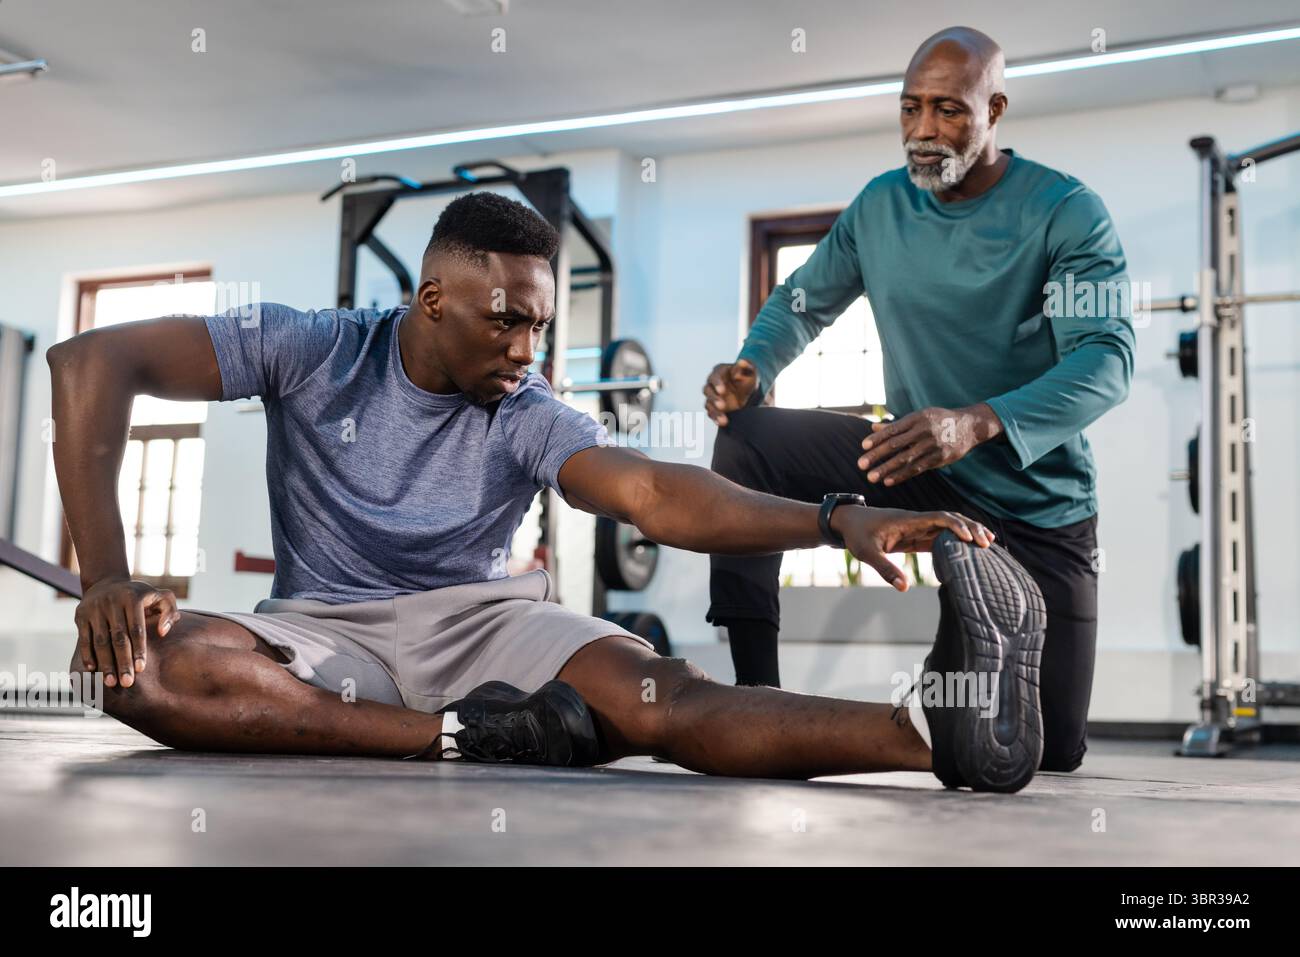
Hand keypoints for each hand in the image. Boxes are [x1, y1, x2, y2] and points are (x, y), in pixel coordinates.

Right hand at [74, 578, 179, 687]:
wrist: (106, 582)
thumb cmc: (140, 597)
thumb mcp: (160, 597)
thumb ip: (169, 612)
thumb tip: (163, 632)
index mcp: (133, 598)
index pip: (137, 629)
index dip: (139, 650)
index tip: (141, 669)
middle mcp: (112, 602)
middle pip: (118, 638)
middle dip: (122, 662)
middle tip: (127, 683)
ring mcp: (94, 608)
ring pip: (100, 641)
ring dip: (105, 663)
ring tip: (111, 682)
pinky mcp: (81, 615)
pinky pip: (84, 638)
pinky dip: (88, 655)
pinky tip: (93, 670)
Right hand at [702, 359, 758, 426]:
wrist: (750, 392)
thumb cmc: (748, 378)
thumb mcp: (750, 371)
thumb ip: (746, 366)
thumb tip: (741, 362)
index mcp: (720, 372)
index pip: (715, 377)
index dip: (717, 384)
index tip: (722, 391)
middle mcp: (713, 384)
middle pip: (707, 390)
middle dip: (714, 399)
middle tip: (723, 405)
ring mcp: (712, 396)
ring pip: (708, 403)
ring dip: (715, 411)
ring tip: (724, 420)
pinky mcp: (714, 407)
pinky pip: (711, 413)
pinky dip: (716, 418)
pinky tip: (722, 422)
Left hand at [836, 506, 994, 590]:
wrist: (847, 522)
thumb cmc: (855, 535)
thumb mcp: (866, 553)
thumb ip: (885, 569)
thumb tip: (904, 587)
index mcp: (907, 520)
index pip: (939, 517)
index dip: (956, 526)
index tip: (970, 538)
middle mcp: (916, 521)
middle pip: (950, 519)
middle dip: (970, 527)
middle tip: (988, 542)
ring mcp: (917, 527)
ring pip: (947, 526)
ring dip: (967, 532)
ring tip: (987, 543)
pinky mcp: (914, 536)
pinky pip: (939, 536)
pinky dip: (955, 540)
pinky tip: (967, 549)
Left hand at [857, 404, 1001, 486]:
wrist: (969, 426)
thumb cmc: (938, 420)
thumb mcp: (919, 417)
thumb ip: (896, 425)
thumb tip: (873, 427)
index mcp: (916, 419)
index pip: (893, 430)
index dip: (878, 438)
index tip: (863, 446)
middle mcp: (923, 431)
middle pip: (896, 445)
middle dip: (877, 455)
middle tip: (861, 464)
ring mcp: (932, 445)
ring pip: (905, 459)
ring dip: (886, 469)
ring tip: (871, 477)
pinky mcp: (939, 458)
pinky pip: (917, 468)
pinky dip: (902, 475)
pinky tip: (888, 481)